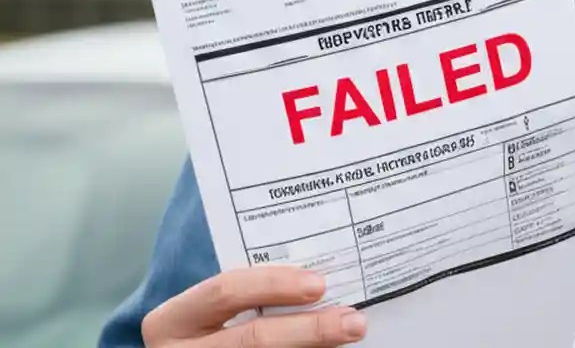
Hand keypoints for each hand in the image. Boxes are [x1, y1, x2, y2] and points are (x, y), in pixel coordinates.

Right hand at [141, 266, 366, 346]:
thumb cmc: (202, 332)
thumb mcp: (208, 313)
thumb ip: (247, 298)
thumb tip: (317, 284)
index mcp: (172, 321)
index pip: (224, 291)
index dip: (273, 285)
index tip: (319, 284)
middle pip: (253, 340)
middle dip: (310, 329)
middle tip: (354, 320)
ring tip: (350, 334)